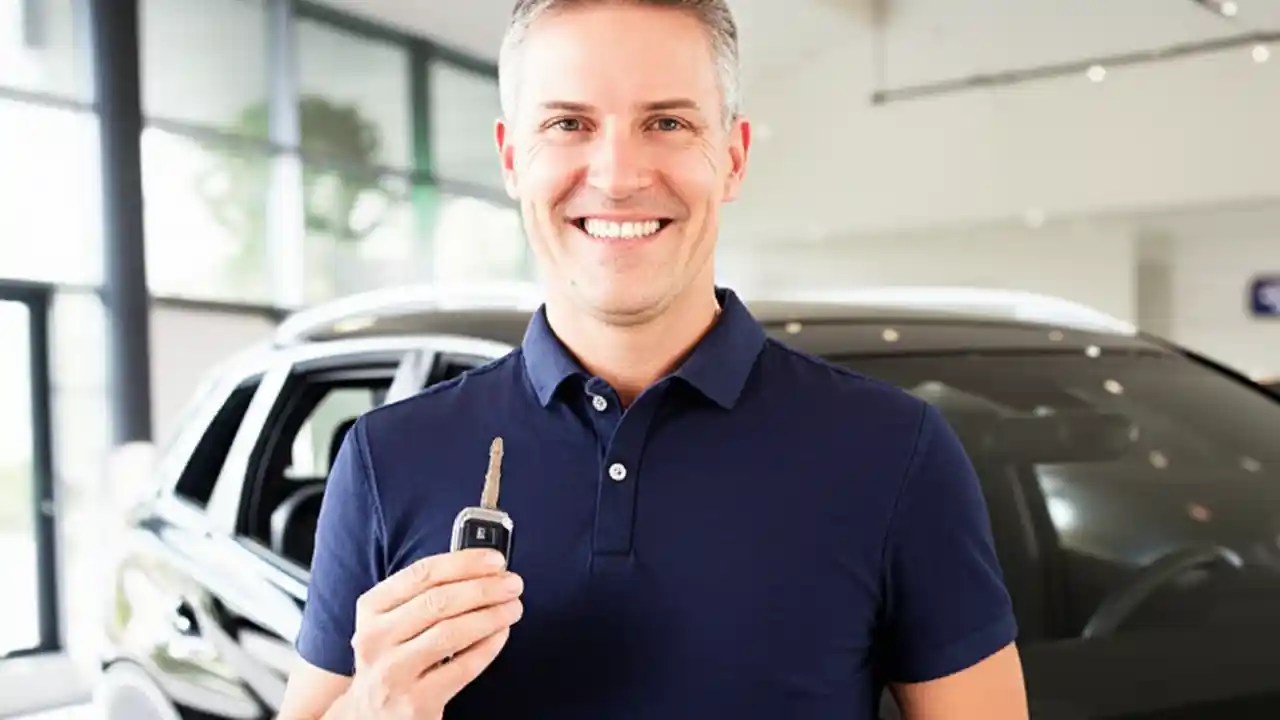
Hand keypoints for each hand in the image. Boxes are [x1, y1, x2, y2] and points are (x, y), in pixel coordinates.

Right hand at [338, 548, 523, 718]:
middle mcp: (375, 639)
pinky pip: (463, 667)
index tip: (495, 560)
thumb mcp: (392, 622)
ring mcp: (394, 672)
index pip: (421, 574)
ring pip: (451, 633)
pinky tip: (501, 634)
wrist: (371, 715)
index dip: (464, 562)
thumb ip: (426, 594)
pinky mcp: (417, 701)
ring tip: (513, 607)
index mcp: (371, 609)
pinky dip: (489, 646)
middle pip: (438, 601)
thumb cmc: (393, 658)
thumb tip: (483, 570)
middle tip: (513, 584)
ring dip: (491, 615)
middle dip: (484, 588)